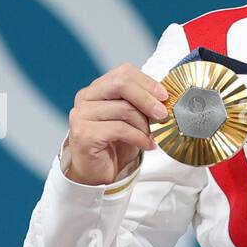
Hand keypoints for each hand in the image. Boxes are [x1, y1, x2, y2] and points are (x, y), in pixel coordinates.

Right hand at [67, 63, 168, 185]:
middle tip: (163, 114)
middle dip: (147, 98)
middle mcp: (85, 97)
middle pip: (121, 85)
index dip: (146, 82)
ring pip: (123, 109)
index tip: (164, 96)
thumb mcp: (132, 120)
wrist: (97, 173)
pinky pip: (119, 129)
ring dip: (144, 124)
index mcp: (97, 89)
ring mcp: (82, 115)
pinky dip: (139, 137)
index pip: (123, 73)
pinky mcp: (84, 133)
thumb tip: (164, 98)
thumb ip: (141, 105)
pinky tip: (146, 145)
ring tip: (152, 136)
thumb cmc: (115, 144)